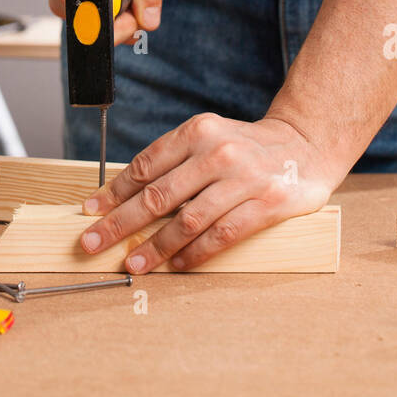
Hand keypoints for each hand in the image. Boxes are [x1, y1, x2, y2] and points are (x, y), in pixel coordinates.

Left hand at [79, 112, 337, 271]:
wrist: (306, 145)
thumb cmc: (246, 147)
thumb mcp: (210, 138)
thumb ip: (176, 162)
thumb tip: (125, 198)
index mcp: (198, 131)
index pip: (146, 165)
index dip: (113, 192)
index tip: (90, 212)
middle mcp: (217, 152)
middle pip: (158, 195)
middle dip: (119, 223)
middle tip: (92, 244)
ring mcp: (243, 178)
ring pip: (187, 220)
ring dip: (154, 247)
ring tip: (132, 264)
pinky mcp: (266, 204)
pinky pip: (220, 235)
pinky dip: (194, 254)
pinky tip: (176, 265)